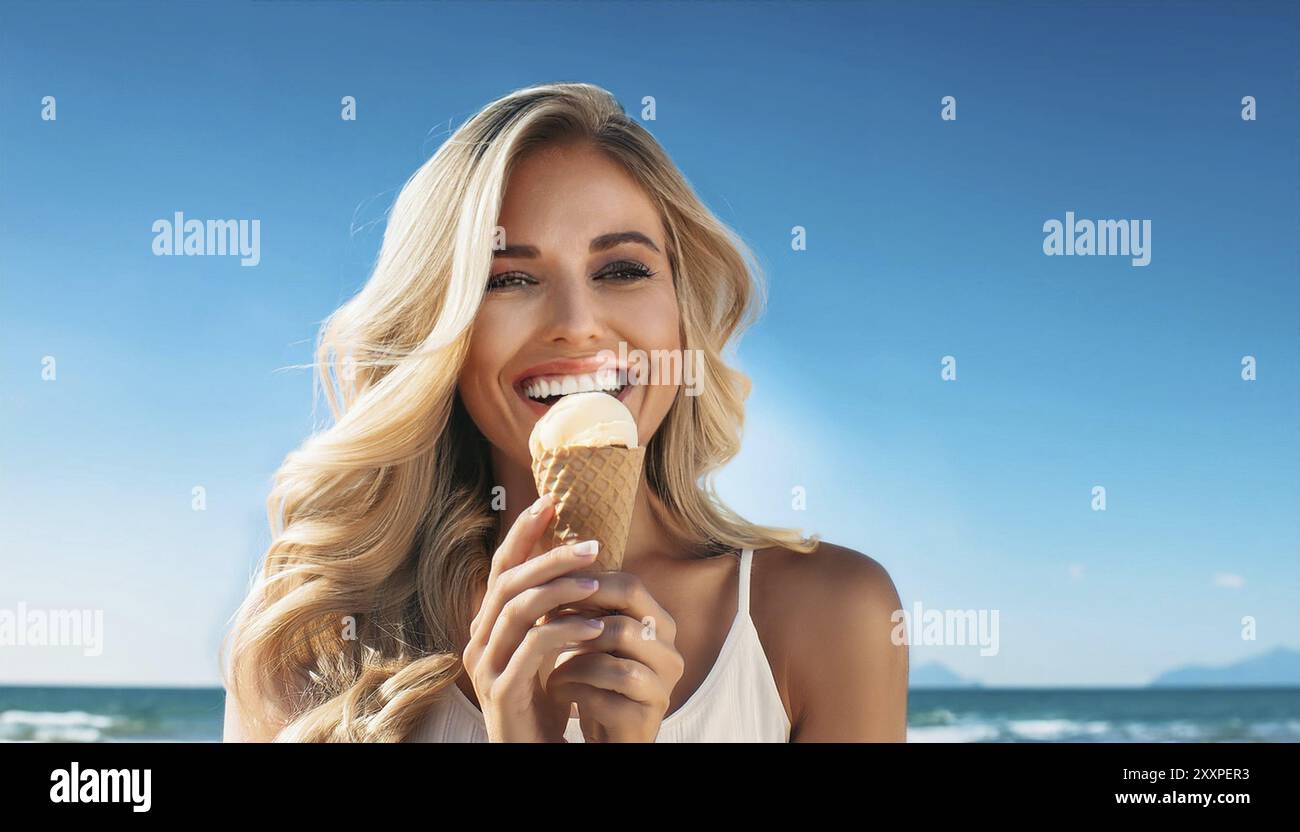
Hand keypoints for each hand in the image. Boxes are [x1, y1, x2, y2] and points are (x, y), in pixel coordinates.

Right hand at [461, 493, 608, 741]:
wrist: (532, 756)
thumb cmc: (544, 704)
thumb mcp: (548, 651)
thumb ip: (552, 613)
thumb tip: (578, 564)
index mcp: (488, 626)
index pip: (501, 569)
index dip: (523, 533)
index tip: (551, 502)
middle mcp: (479, 641)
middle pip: (507, 582)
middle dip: (549, 557)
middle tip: (591, 545)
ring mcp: (485, 667)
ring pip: (516, 610)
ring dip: (559, 591)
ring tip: (597, 583)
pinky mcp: (502, 693)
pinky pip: (531, 651)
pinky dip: (564, 633)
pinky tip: (595, 628)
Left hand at [542, 571, 684, 741]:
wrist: (608, 736)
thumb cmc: (596, 679)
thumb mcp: (596, 637)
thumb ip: (590, 602)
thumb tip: (554, 559)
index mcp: (661, 625)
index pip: (631, 586)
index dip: (587, 583)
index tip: (549, 588)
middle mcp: (670, 654)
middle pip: (625, 620)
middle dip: (579, 622)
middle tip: (545, 624)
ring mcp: (661, 688)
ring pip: (612, 659)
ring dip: (572, 659)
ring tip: (550, 665)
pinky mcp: (644, 720)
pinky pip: (602, 693)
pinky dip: (572, 688)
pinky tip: (557, 690)